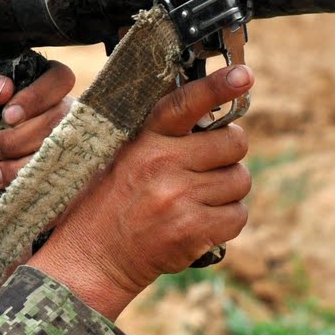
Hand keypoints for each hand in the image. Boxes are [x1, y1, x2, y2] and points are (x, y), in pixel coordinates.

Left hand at [0, 60, 75, 241]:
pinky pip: (61, 172)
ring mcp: (67, 143)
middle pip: (61, 115)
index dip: (38, 95)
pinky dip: (27, 178)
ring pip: (61, 145)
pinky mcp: (68, 172)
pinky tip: (3, 181)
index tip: (8, 115)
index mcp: (35, 87)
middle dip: (22, 135)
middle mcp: (57, 112)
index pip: (59, 77)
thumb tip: (5, 86)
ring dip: (21, 159)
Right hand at [29, 65, 253, 319]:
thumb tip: (206, 108)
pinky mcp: (193, 230)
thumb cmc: (105, 203)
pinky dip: (225, 220)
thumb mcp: (119, 155)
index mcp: (144, 139)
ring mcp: (179, 197)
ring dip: (227, 190)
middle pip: (233, 142)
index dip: (219, 86)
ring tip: (196, 198)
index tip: (244, 76)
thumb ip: (158, 133)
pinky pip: (237, 215)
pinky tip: (199, 222)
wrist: (90, 258)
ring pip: (239, 180)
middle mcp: (162, 163)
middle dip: (228, 154)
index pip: (186, 102)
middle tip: (206, 166)